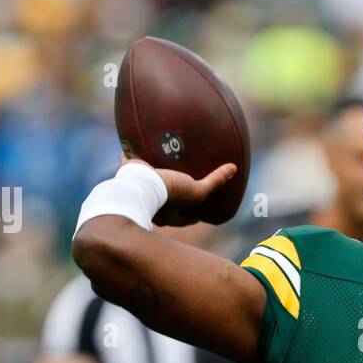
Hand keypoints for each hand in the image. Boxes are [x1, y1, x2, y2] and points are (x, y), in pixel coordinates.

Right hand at [120, 155, 236, 226]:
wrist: (136, 186)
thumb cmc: (168, 195)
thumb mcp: (196, 192)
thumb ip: (214, 182)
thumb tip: (234, 169)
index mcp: (168, 215)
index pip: (186, 218)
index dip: (196, 214)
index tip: (204, 208)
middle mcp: (153, 206)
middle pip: (167, 200)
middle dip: (175, 192)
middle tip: (185, 182)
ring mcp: (139, 190)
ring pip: (150, 183)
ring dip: (156, 174)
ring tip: (165, 161)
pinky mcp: (129, 174)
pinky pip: (133, 164)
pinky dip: (137, 156)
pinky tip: (142, 145)